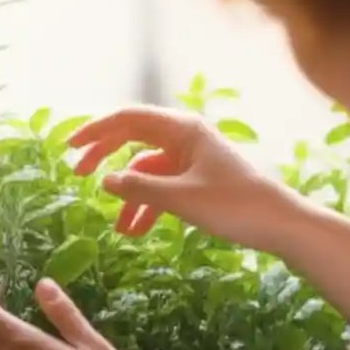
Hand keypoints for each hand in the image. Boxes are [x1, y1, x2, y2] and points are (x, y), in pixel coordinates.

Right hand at [69, 105, 305, 252]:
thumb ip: (139, 188)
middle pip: (133, 141)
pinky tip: (136, 231)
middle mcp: (185, 138)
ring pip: (147, 171)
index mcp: (182, 129)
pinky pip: (163, 188)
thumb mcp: (181, 198)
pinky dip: (149, 207)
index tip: (70, 148)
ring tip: (117, 228)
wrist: (279, 223)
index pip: (127, 119)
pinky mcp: (199, 181)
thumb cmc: (234, 205)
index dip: (96, 131)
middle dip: (106, 159)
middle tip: (79, 176)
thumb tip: (104, 181)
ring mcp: (192, 159)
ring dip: (130, 196)